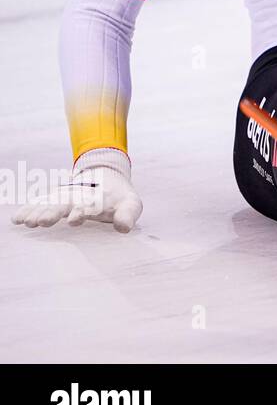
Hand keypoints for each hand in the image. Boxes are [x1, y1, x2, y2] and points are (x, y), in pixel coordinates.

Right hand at [12, 150, 141, 232]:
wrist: (107, 176)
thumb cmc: (120, 198)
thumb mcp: (131, 204)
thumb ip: (128, 215)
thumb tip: (124, 228)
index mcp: (97, 199)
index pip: (89, 206)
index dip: (82, 212)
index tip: (74, 220)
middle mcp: (78, 197)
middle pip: (64, 204)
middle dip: (53, 212)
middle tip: (43, 222)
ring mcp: (65, 198)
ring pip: (49, 204)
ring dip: (38, 212)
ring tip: (27, 222)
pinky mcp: (55, 200)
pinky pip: (40, 204)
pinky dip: (29, 210)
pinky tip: (17, 219)